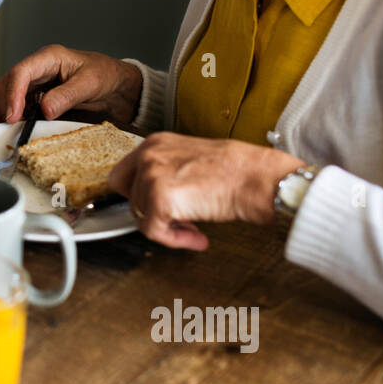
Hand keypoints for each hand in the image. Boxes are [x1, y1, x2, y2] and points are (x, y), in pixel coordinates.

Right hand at [0, 45, 142, 124]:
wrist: (112, 83)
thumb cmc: (104, 75)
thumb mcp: (90, 84)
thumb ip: (67, 96)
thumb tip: (44, 110)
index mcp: (48, 57)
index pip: (21, 72)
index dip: (12, 94)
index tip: (12, 116)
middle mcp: (36, 67)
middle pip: (5, 83)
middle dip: (5, 104)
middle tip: (15, 125)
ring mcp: (32, 80)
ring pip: (3, 92)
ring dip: (6, 109)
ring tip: (21, 124)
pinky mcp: (32, 93)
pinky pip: (12, 102)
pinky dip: (13, 113)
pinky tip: (25, 122)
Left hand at [109, 133, 304, 249]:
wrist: (259, 179)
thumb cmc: (238, 171)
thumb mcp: (191, 159)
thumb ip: (168, 173)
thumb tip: (155, 196)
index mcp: (155, 143)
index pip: (123, 175)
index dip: (138, 196)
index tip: (157, 207)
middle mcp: (149, 155)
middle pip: (129, 198)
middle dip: (152, 212)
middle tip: (178, 219)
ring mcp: (152, 176)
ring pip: (142, 217)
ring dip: (168, 227)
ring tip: (196, 226)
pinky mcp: (160, 199)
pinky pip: (154, 232)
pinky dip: (174, 240)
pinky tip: (198, 237)